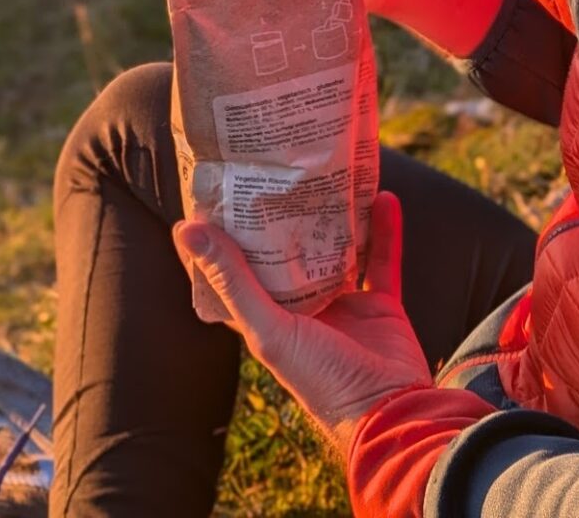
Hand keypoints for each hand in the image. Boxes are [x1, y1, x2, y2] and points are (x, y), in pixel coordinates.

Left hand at [173, 191, 431, 457]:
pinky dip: (385, 228)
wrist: (392, 413)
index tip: (211, 190)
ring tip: (331, 172)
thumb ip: (233, 281)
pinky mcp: (380, 305)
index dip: (219, 236)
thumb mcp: (269, 330)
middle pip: (287, 251)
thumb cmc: (321, 381)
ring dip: (335, 214)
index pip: (232, 270)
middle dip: (282, 213)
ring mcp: (343, 304)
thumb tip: (187, 230)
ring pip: (336, 248)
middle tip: (276, 165)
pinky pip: (382, 258)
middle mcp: (301, 307)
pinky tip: (383, 195)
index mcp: (266, 317)